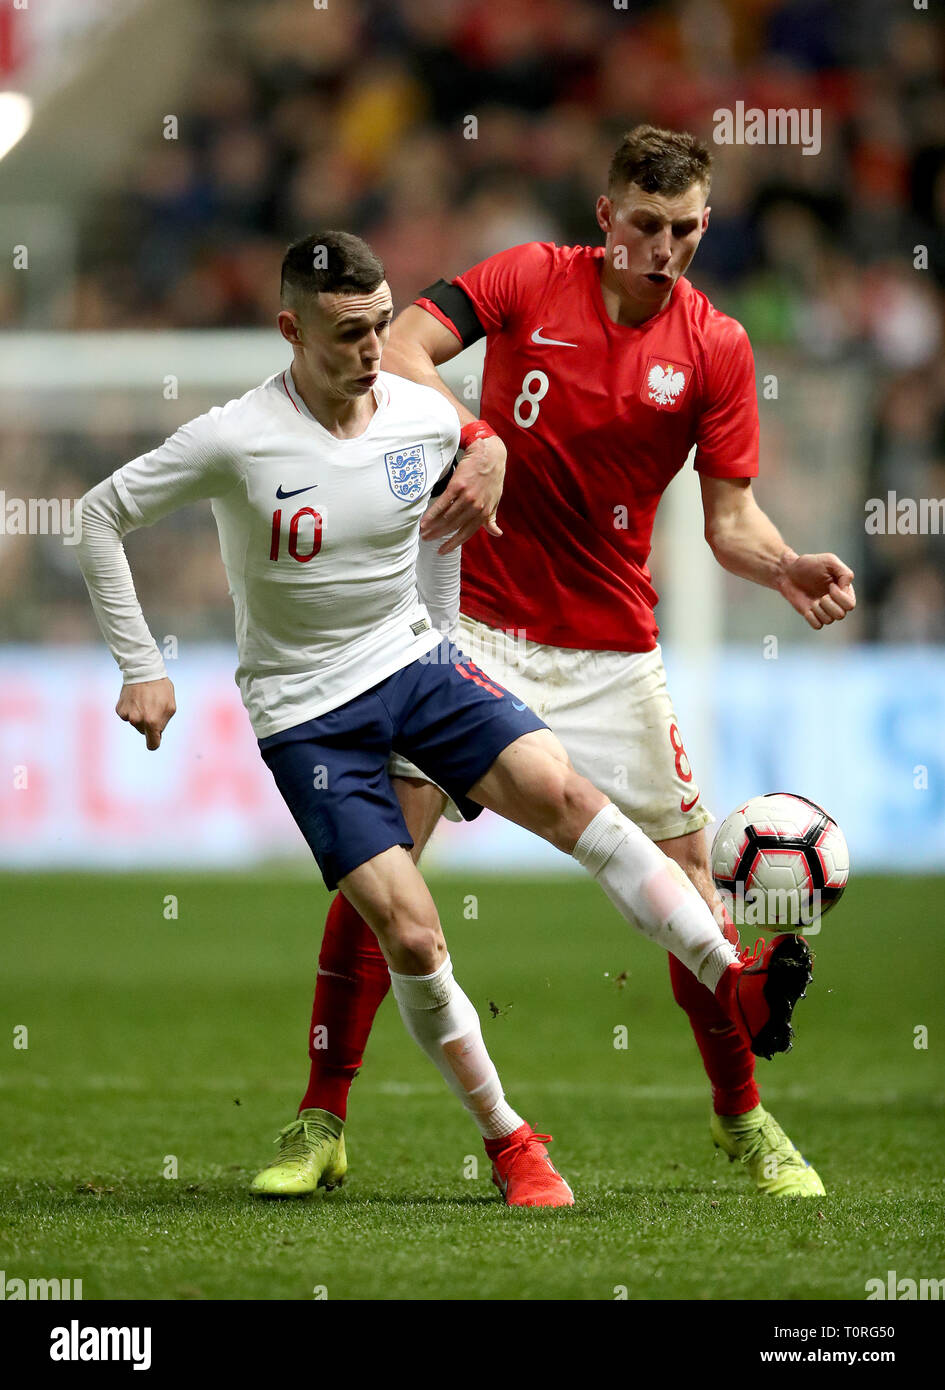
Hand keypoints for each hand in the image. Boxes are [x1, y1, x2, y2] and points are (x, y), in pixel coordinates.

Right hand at [116, 677, 176, 749]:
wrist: (143, 672)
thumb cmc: (160, 689)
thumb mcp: (171, 707)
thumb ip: (164, 722)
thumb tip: (157, 733)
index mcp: (152, 722)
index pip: (152, 744)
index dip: (154, 742)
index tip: (154, 739)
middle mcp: (137, 721)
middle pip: (144, 731)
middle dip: (149, 724)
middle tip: (152, 708)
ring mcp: (127, 716)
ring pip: (135, 723)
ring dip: (140, 716)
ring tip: (144, 701)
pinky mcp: (120, 710)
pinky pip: (127, 716)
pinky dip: (131, 710)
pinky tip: (135, 699)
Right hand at [419, 434, 506, 554]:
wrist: (490, 455)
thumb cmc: (493, 478)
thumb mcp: (495, 501)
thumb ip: (491, 519)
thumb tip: (496, 534)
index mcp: (484, 513)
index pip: (466, 533)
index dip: (453, 544)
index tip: (442, 551)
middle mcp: (475, 507)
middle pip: (453, 526)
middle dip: (438, 535)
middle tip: (426, 539)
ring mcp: (466, 497)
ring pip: (446, 517)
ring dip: (433, 526)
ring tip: (423, 532)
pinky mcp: (457, 486)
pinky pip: (442, 503)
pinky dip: (432, 514)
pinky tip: (424, 521)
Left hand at [778, 552, 855, 629]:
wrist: (788, 572)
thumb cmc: (809, 564)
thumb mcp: (830, 561)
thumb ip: (844, 572)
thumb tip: (846, 589)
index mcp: (844, 590)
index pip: (850, 604)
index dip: (840, 597)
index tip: (831, 586)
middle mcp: (836, 602)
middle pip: (841, 615)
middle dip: (830, 605)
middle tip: (822, 595)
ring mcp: (823, 610)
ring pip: (829, 620)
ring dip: (819, 609)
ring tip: (814, 600)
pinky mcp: (811, 615)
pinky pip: (817, 625)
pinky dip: (812, 617)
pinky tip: (808, 608)